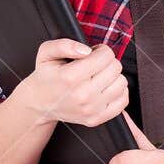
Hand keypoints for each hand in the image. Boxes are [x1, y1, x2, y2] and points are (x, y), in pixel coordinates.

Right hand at [14, 39, 128, 128]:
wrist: (40, 104)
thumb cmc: (45, 77)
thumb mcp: (46, 53)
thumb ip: (64, 45)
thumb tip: (86, 50)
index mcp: (70, 77)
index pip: (105, 55)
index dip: (100, 50)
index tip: (93, 54)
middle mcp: (83, 95)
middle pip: (115, 68)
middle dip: (107, 62)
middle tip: (96, 65)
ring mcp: (91, 109)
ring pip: (122, 83)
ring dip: (113, 76)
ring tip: (100, 76)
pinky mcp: (97, 119)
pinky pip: (123, 101)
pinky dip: (118, 92)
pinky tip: (106, 88)